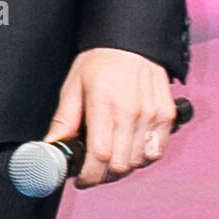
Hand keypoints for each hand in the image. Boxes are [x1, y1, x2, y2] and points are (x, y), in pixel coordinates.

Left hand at [44, 47, 175, 188]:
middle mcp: (131, 112)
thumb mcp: (74, 85)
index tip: (80, 179)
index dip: (88, 176)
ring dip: (122, 168)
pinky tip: (130, 148)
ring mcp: (152, 115)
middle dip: (103, 176)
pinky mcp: (166, 115)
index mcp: (104, 104)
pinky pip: (156, 151)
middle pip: (119, 165)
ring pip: (139, 162)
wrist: (131, 39)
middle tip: (92, 170)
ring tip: (110, 158)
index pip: (99, 156)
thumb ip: (64, 119)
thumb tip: (52, 146)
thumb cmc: (100, 60)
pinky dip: (143, 157)